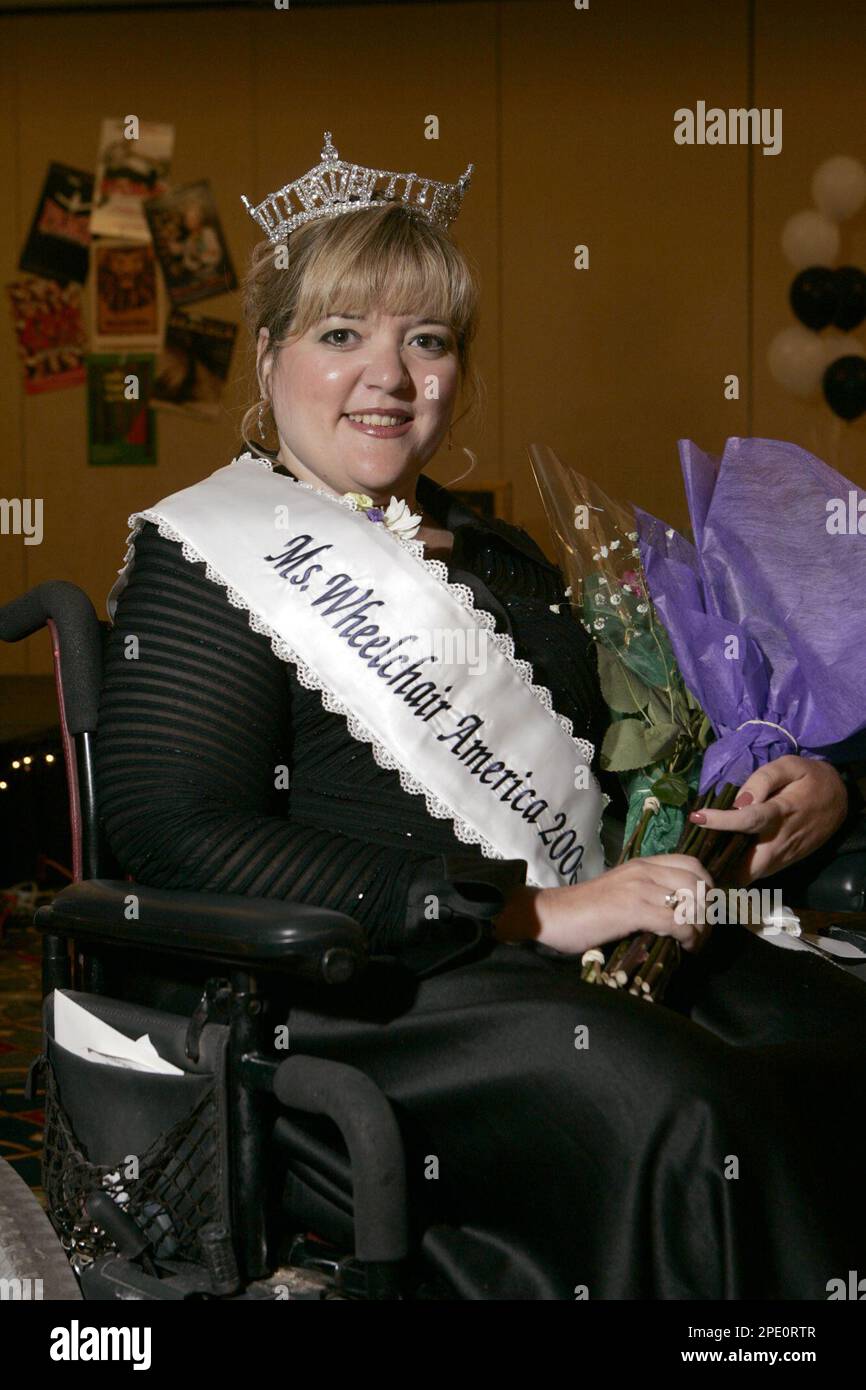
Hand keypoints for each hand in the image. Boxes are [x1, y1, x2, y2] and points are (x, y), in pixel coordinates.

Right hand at [495, 854, 714, 955]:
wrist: (552, 915)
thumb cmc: (583, 910)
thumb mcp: (621, 892)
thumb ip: (646, 895)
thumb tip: (676, 914)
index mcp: (642, 864)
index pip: (691, 864)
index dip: (707, 887)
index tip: (705, 912)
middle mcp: (644, 870)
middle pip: (698, 882)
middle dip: (709, 909)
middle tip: (704, 931)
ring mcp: (639, 888)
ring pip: (692, 901)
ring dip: (702, 926)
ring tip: (695, 942)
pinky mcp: (633, 909)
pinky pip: (677, 921)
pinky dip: (689, 937)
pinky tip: (685, 948)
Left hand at [687, 754, 847, 885]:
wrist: (840, 800)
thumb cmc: (810, 779)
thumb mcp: (790, 765)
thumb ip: (763, 779)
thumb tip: (740, 800)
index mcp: (781, 812)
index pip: (749, 820)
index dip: (722, 820)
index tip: (697, 817)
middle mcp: (781, 841)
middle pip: (746, 867)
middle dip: (719, 868)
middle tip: (692, 857)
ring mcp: (783, 857)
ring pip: (749, 877)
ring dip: (725, 874)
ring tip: (699, 860)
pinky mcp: (784, 864)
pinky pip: (756, 874)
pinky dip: (736, 873)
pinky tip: (718, 860)